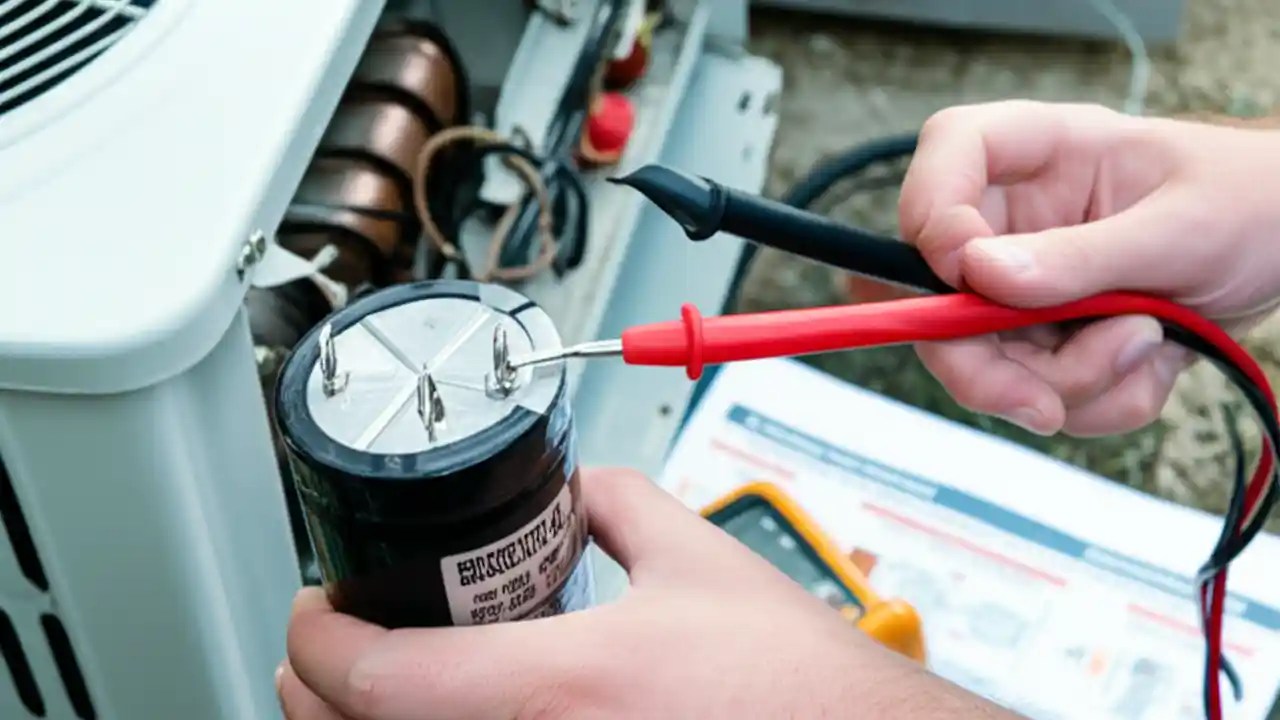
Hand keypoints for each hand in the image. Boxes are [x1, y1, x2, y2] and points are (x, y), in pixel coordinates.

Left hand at [277, 468, 1010, 718]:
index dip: (319, 638)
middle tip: (326, 648)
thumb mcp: (703, 563)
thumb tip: (582, 490)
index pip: (377, 676)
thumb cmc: (799, 690)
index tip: (317, 612)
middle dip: (318, 691)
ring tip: (380, 686)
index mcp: (558, 685)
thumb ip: (624, 505)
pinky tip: (454, 714)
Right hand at [899, 100, 1279, 436]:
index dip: (932, 213)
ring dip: (1071, 383)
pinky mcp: (1048, 339)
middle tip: (1041, 403)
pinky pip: (1040, 393)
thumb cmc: (1252, 204)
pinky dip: (1101, 398)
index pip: (948, 152)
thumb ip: (1081, 255)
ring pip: (987, 361)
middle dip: (986, 364)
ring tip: (1147, 345)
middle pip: (935, 290)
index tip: (965, 274)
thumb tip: (983, 274)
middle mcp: (1016, 219)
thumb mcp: (1180, 228)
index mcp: (1042, 153)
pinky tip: (1150, 361)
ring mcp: (1025, 284)